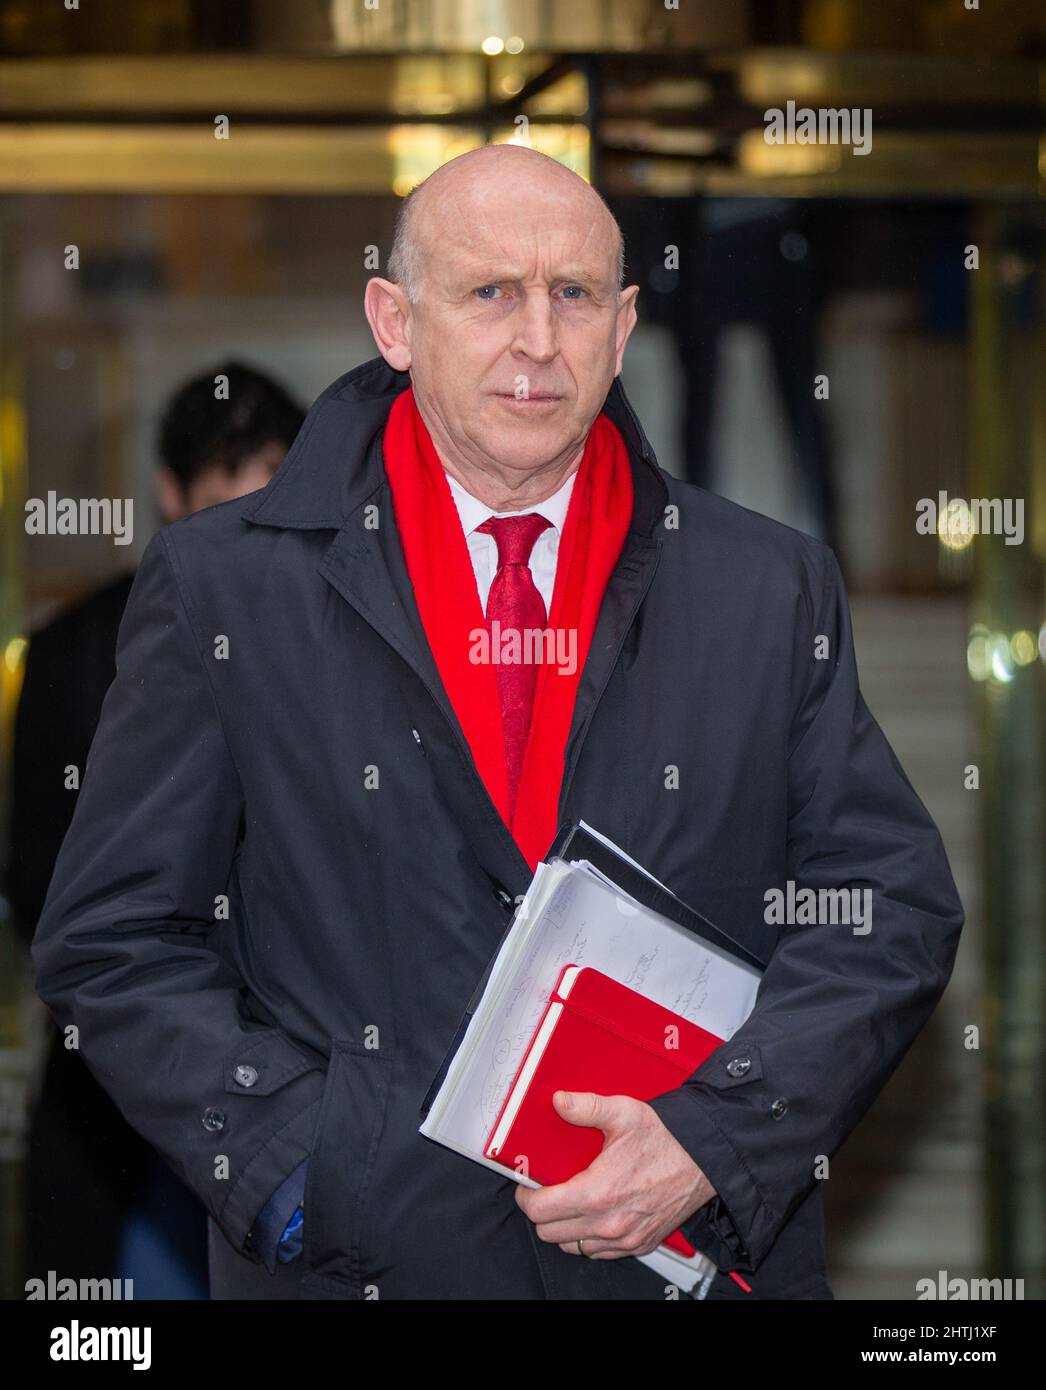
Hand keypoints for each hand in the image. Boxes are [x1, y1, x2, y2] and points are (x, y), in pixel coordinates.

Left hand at [514, 1090, 715, 1258]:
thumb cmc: (667, 1139)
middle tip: (547, 1190)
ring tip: (570, 1201)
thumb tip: (559, 1102)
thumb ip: (586, 1107)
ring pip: (572, 1247)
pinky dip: (589, 1238)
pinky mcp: (639, 1245)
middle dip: (542, 1211)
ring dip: (564, 1227)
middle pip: (549, 1233)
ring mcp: (624, 1238)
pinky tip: (595, 1213)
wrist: (705, 1161)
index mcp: (599, 1192)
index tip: (527, 1185)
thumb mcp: (624, 1113)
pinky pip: (598, 1253)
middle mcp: (609, 1223)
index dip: (526, 1196)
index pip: (539, 1211)